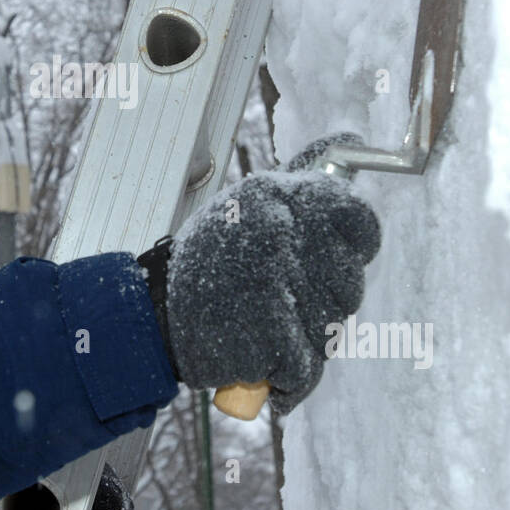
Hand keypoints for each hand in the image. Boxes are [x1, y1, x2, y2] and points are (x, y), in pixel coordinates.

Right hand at [141, 134, 380, 415]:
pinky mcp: (268, 338)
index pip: (357, 219)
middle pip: (350, 284)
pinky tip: (257, 351)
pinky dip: (287, 370)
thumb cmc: (211, 263)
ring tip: (261, 323)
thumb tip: (352, 138)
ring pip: (331, 327)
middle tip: (279, 296)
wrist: (153, 316)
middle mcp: (276, 233)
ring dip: (303, 337)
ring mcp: (272, 285)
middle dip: (324, 299)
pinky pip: (308, 365)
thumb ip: (307, 181)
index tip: (328, 255)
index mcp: (273, 196)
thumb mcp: (253, 204)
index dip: (353, 244)